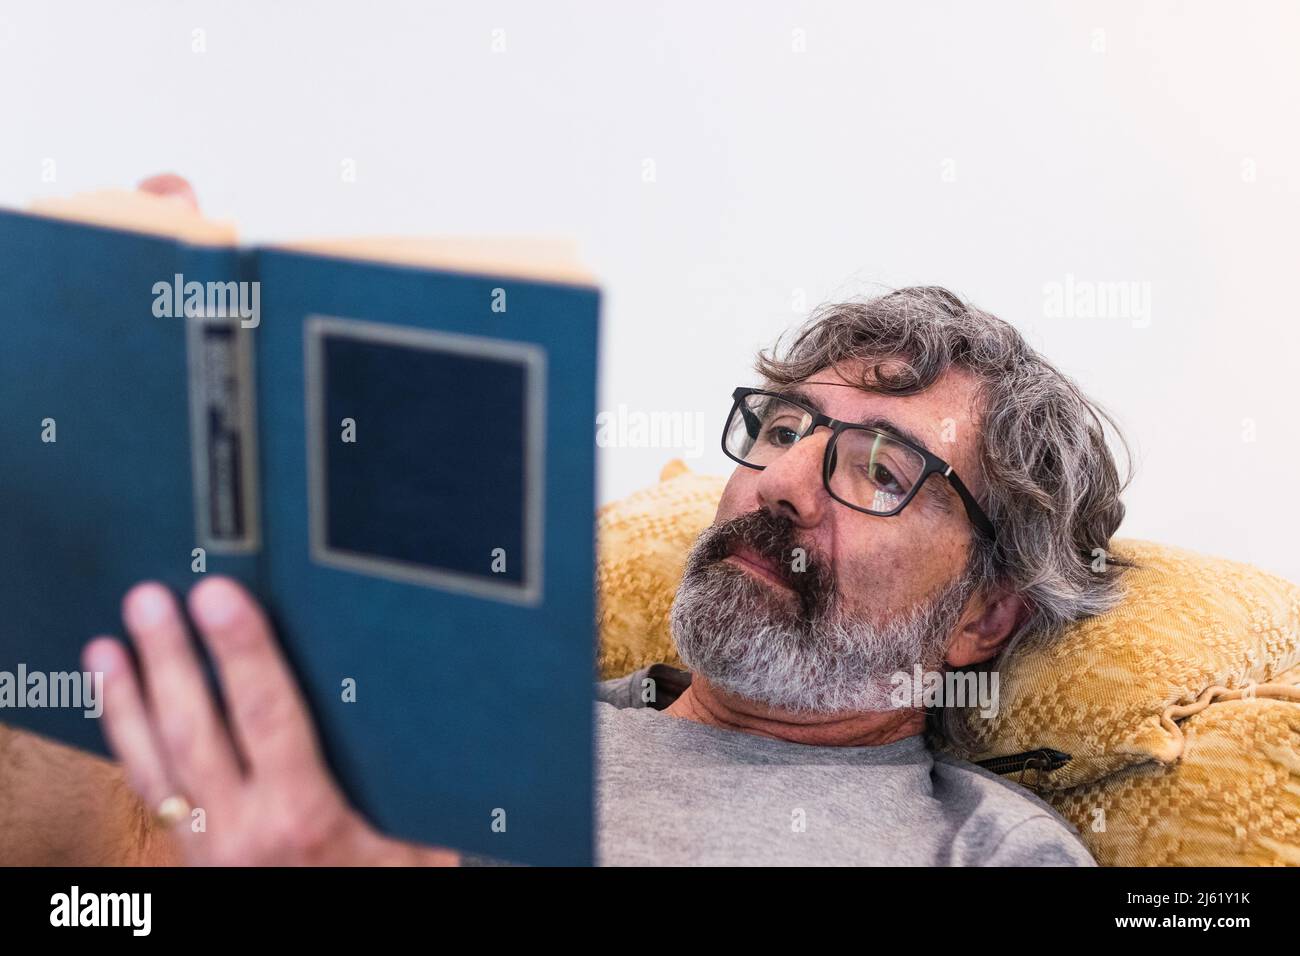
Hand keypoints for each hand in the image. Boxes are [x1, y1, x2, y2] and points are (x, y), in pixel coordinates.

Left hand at [83, 578, 458, 865]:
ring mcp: (212, 850)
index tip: (221, 598)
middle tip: (151, 599)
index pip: (266, 714)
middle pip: (195, 730)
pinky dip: (129, 745)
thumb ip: (395, 773)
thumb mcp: (419, 833)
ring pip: (157, 765)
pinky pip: (153, 795)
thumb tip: (394, 695)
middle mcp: (247, 832)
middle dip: (170, 658)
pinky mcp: (196, 860)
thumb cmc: (392, 886)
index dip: (241, 650)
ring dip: (129, 700)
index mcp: (306, 817)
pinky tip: (121, 705)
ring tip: (109, 646)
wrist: (352, 945)